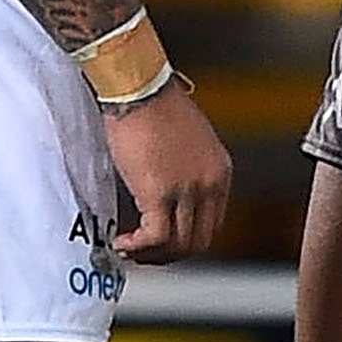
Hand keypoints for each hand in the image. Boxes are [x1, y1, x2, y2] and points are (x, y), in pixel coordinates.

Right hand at [107, 79, 231, 261]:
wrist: (139, 87)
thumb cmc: (154, 104)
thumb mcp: (186, 142)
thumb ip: (186, 170)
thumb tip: (168, 195)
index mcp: (219, 171)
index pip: (213, 222)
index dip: (187, 238)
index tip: (166, 241)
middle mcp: (209, 184)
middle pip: (199, 240)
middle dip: (171, 254)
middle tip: (147, 254)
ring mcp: (187, 190)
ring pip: (179, 244)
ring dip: (153, 254)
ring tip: (131, 250)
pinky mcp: (159, 193)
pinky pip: (155, 237)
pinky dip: (138, 247)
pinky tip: (123, 243)